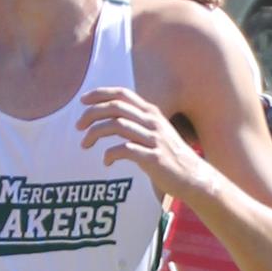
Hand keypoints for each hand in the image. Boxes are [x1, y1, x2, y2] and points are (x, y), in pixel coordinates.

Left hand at [75, 86, 213, 199]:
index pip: (122, 94)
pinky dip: (110, 154)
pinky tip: (106, 162)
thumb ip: (136, 122)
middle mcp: (152, 122)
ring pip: (117, 126)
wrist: (193, 176)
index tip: (82, 100)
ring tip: (85, 145)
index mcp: (151, 113)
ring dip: (95, 133)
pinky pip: (125, 150)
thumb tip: (110, 118)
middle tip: (77, 126)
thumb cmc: (170, 155)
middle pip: (115, 108)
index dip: (100, 94)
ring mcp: (154, 139)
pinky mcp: (154, 158)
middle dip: (91, 114)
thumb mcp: (155, 132)